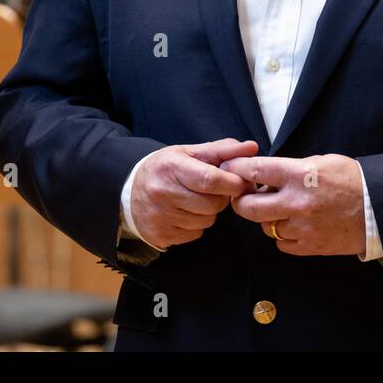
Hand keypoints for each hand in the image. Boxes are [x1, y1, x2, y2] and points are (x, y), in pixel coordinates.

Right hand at [129, 138, 259, 249]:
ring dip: (209, 212)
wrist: (130, 192)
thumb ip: (223, 150)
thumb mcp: (190, 153)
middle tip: (214, 190)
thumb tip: (252, 147)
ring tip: (195, 200)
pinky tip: (185, 213)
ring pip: (207, 220)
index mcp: (171, 167)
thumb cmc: (166, 169)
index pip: (210, 179)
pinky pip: (196, 233)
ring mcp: (160, 216)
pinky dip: (197, 225)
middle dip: (221, 198)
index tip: (241, 182)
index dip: (233, 183)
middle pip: (212, 204)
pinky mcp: (161, 235)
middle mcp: (163, 192)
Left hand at [219, 153, 365, 256]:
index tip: (231, 168)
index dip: (237, 168)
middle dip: (240, 201)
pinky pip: (282, 244)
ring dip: (267, 218)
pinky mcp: (309, 246)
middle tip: (242, 196)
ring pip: (265, 227)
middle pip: (248, 207)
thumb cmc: (352, 180)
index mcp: (300, 175)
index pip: (255, 170)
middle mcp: (296, 203)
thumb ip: (292, 168)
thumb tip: (266, 174)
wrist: (379, 209)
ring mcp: (302, 227)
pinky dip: (283, 235)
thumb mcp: (322, 162)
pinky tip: (294, 224)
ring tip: (280, 209)